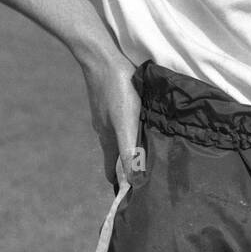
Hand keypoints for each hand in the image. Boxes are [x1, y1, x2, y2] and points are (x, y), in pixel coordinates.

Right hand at [81, 51, 143, 189]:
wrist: (101, 58)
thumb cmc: (117, 91)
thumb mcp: (125, 123)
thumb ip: (129, 150)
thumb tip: (133, 181)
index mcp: (109, 139)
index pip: (111, 170)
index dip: (120, 183)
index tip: (132, 193)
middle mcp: (104, 130)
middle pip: (115, 155)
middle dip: (127, 166)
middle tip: (147, 170)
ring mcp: (104, 115)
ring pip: (117, 136)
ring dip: (130, 145)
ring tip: (149, 147)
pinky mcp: (108, 101)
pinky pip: (119, 120)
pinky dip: (129, 127)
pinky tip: (141, 120)